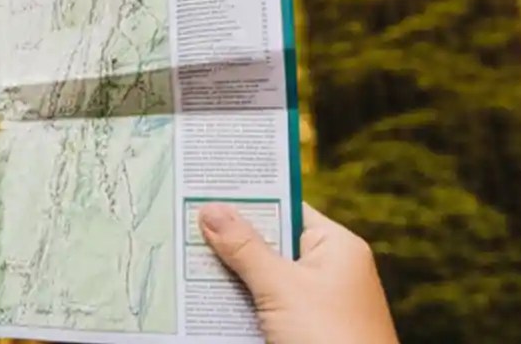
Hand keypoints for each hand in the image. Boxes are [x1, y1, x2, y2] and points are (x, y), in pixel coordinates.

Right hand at [198, 202, 398, 343]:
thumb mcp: (281, 288)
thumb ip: (244, 248)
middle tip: (185, 226)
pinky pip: (265, 308)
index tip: (205, 191)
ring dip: (230, 276)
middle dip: (231, 240)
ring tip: (184, 261)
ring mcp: (317, 303)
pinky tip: (206, 301)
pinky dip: (240, 305)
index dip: (248, 200)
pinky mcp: (304, 330)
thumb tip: (211, 209)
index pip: (286, 207)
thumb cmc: (331, 338)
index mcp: (336, 246)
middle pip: (271, 243)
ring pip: (264, 279)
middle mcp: (330, 270)